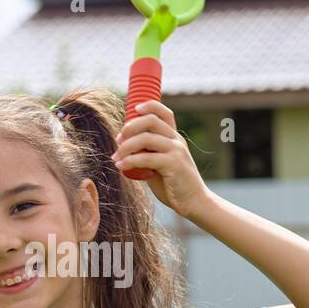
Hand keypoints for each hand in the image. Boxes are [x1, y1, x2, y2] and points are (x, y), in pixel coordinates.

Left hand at [112, 100, 211, 218]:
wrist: (193, 202)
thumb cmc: (173, 184)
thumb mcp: (159, 164)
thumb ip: (147, 153)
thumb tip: (123, 147)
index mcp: (174, 137)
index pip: (164, 112)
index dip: (149, 106)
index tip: (134, 110)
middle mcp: (176, 140)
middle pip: (151, 120)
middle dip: (129, 127)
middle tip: (118, 140)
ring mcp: (176, 151)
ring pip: (146, 138)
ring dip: (125, 147)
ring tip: (115, 158)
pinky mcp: (173, 164)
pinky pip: (146, 158)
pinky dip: (130, 161)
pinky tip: (121, 167)